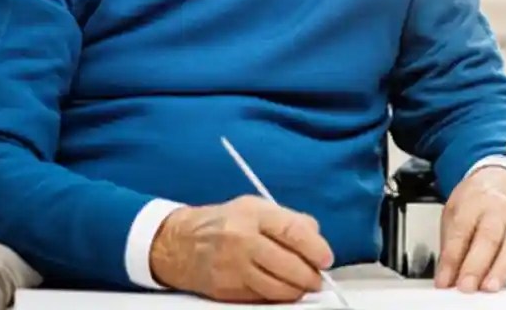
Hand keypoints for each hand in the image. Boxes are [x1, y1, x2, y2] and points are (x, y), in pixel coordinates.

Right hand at [149, 195, 333, 302]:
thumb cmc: (223, 222)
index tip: (326, 259)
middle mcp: (243, 240)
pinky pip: (261, 298)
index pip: (293, 232)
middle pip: (289, 266)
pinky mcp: (227, 290)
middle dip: (311, 276)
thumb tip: (316, 236)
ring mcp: (233, 267)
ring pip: (278, 288)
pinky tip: (280, 288)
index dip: (316, 248)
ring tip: (302, 285)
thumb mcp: (255, 207)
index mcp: (253, 215)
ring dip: (296, 290)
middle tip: (318, 278)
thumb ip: (287, 219)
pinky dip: (276, 296)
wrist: (179, 243)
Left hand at [435, 165, 505, 292]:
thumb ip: (450, 244)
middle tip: (466, 286)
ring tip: (491, 287)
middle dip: (476, 265)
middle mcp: (499, 209)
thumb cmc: (478, 199)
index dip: (452, 258)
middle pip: (488, 237)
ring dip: (502, 268)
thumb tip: (446, 277)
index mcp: (473, 202)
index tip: (444, 281)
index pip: (460, 231)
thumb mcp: (455, 211)